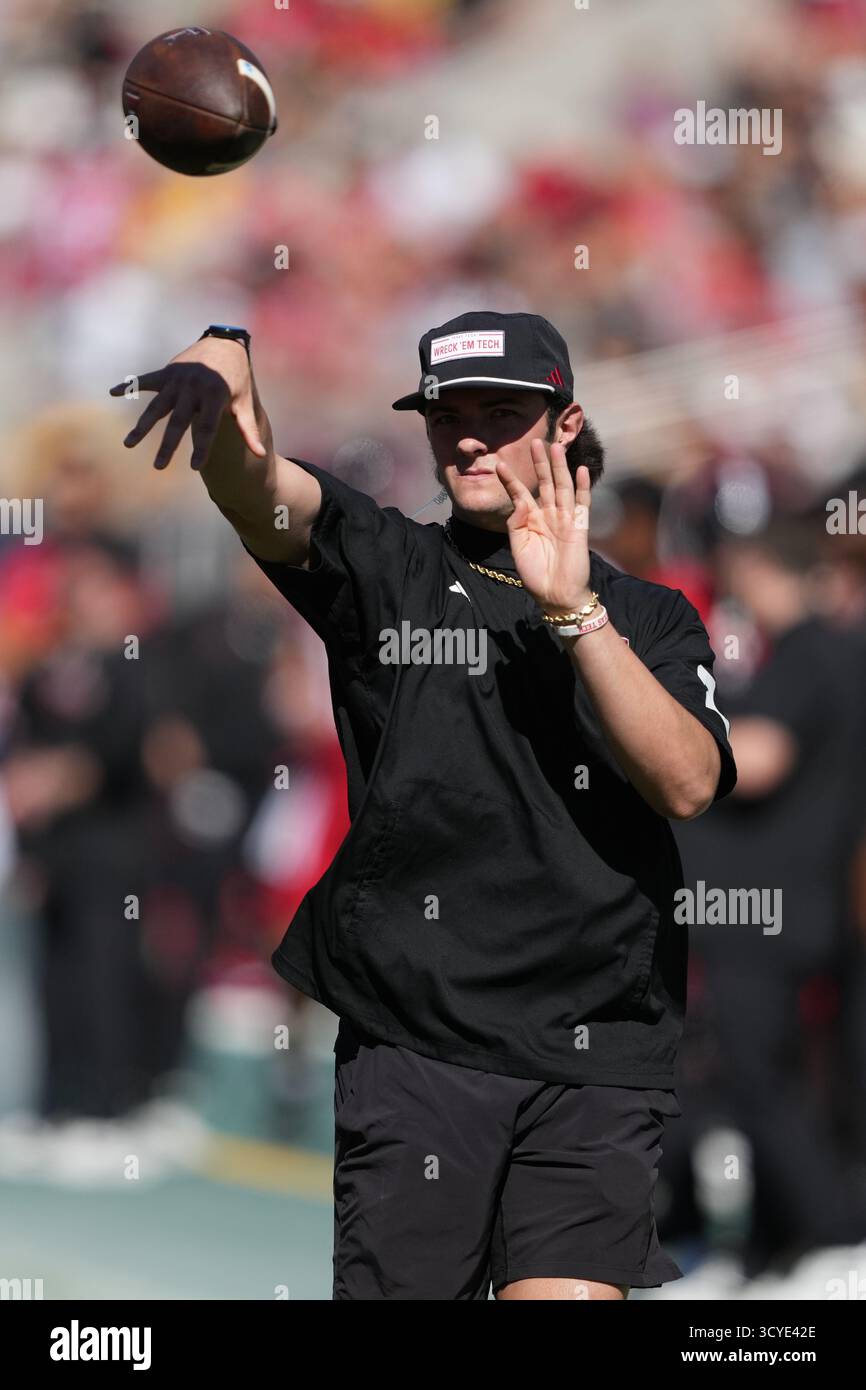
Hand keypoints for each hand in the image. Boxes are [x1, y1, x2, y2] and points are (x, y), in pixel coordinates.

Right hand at [109, 338, 266, 470]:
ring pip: (157, 406)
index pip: (207, 428)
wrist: (225, 346)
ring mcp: (178, 379)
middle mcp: (194, 388)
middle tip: (158, 467)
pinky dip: (129, 385)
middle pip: (179, 421)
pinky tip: (112, 392)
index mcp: (214, 396)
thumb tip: (263, 456)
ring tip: (129, 444)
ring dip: (143, 425)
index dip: (202, 448)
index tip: (195, 468)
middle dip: (168, 445)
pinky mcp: (167, 372)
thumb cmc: (237, 379)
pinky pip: (145, 379)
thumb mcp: (245, 402)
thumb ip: (249, 429)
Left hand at [495, 439, 591, 613]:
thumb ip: (516, 523)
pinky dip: (582, 487)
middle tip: (535, 441)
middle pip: (545, 483)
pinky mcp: (579, 527)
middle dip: (540, 463)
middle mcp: (548, 515)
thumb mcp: (518, 547)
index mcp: (531, 520)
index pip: (520, 493)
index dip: (511, 479)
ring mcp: (565, 519)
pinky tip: (581, 470)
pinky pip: (582, 503)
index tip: (500, 463)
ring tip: (555, 446)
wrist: (556, 595)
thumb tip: (519, 501)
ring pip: (562, 487)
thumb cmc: (535, 574)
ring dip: (559, 467)